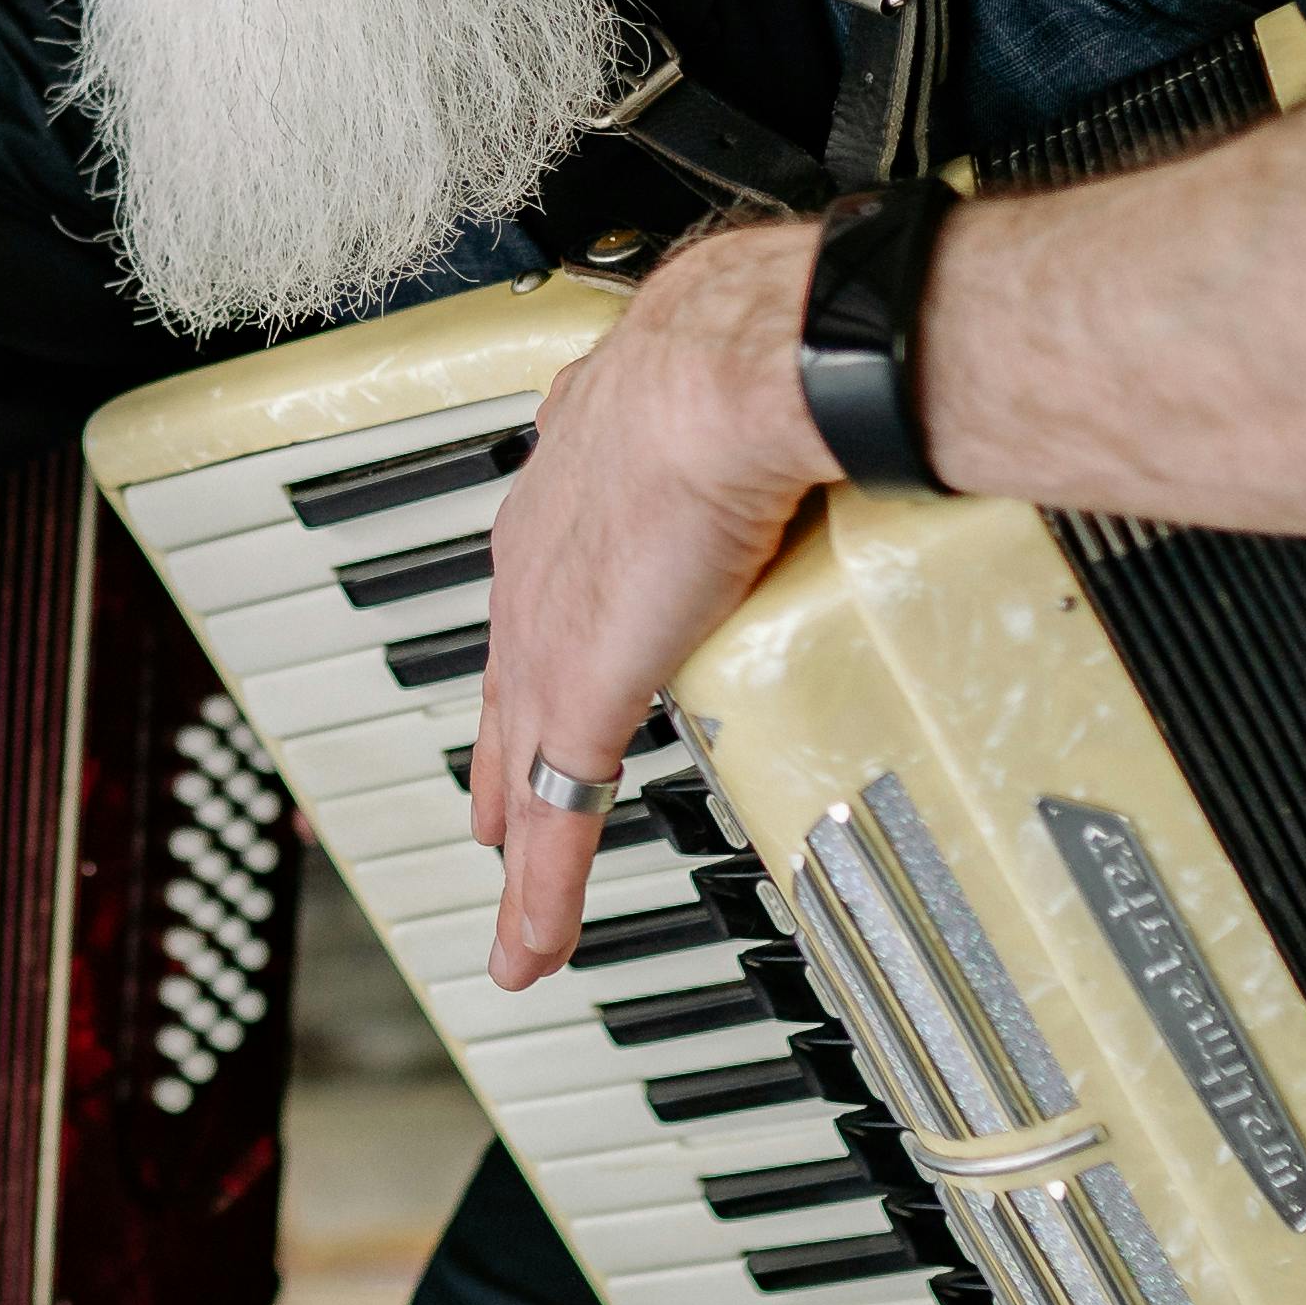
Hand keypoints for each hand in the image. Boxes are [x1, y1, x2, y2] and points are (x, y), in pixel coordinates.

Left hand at [466, 220, 845, 986]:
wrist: (737, 370)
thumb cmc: (753, 355)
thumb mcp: (731, 390)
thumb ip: (750, 416)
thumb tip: (816, 401)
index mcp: (572, 488)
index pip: (538, 595)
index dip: (530, 655)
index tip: (527, 693)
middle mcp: (538, 565)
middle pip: (506, 691)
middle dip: (500, 762)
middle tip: (489, 822)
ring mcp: (554, 635)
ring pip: (523, 771)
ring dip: (522, 857)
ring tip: (515, 923)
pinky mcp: (585, 692)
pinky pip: (556, 819)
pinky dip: (544, 895)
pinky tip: (531, 949)